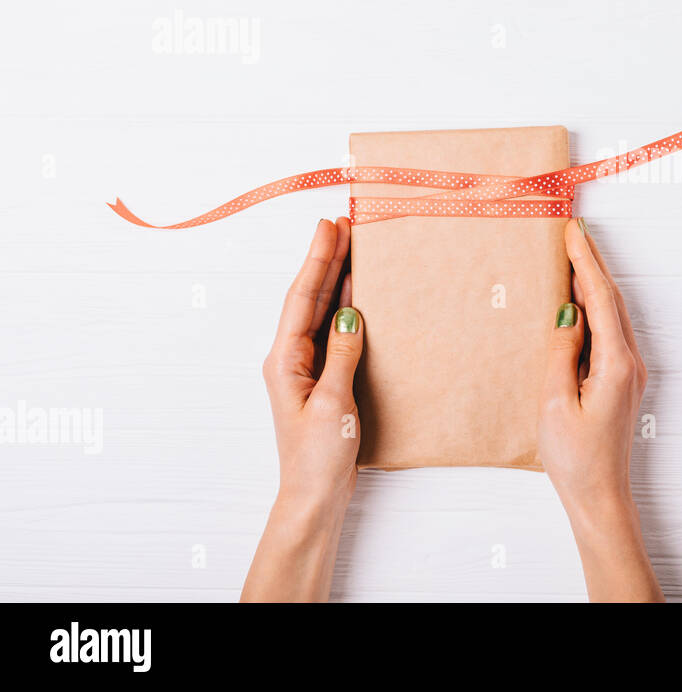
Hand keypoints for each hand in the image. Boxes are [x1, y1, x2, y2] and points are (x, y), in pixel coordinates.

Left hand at [241, 217, 361, 601]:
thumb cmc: (319, 457)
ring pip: (321, 311)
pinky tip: (358, 293)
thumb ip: (341, 355)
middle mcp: (291, 358)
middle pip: (309, 297)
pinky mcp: (324, 379)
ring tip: (351, 246)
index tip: (330, 226)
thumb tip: (349, 312)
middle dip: (325, 259)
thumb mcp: (333, 404)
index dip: (318, 259)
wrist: (314, 496)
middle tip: (343, 223)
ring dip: (335, 278)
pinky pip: (334, 332)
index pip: (302, 297)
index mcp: (285, 360)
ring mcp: (306, 368)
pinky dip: (345, 307)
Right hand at [539, 219, 663, 601]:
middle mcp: (630, 362)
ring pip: (612, 313)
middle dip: (592, 262)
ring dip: (593, 282)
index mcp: (616, 364)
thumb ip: (560, 353)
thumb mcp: (555, 404)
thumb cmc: (574, 458)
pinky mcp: (620, 380)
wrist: (598, 496)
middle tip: (571, 230)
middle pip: (612, 299)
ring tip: (571, 254)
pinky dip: (593, 307)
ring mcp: (628, 371)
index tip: (572, 230)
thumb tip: (568, 314)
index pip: (602, 298)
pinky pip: (607, 331)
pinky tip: (576, 300)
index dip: (586, 261)